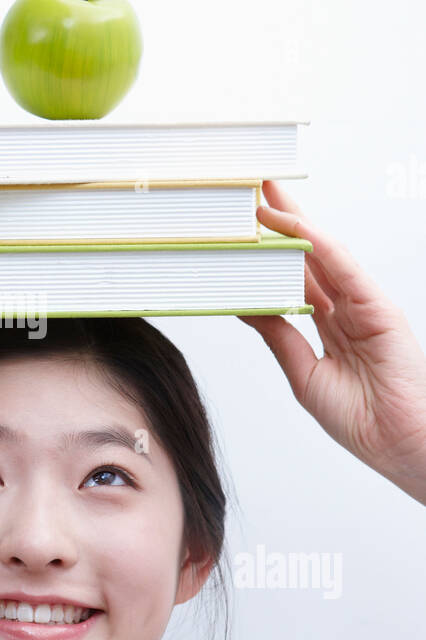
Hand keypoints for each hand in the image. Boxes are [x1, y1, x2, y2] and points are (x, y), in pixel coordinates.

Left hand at [239, 180, 425, 504]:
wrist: (400, 446)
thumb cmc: (364, 421)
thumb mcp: (304, 374)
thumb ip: (279, 335)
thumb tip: (247, 304)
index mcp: (331, 325)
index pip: (294, 277)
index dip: (268, 252)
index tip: (240, 231)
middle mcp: (347, 309)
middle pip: (306, 256)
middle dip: (280, 223)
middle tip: (250, 193)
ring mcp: (364, 304)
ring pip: (322, 254)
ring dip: (292, 223)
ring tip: (261, 199)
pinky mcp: (379, 306)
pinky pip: (344, 268)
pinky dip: (318, 245)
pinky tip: (294, 227)